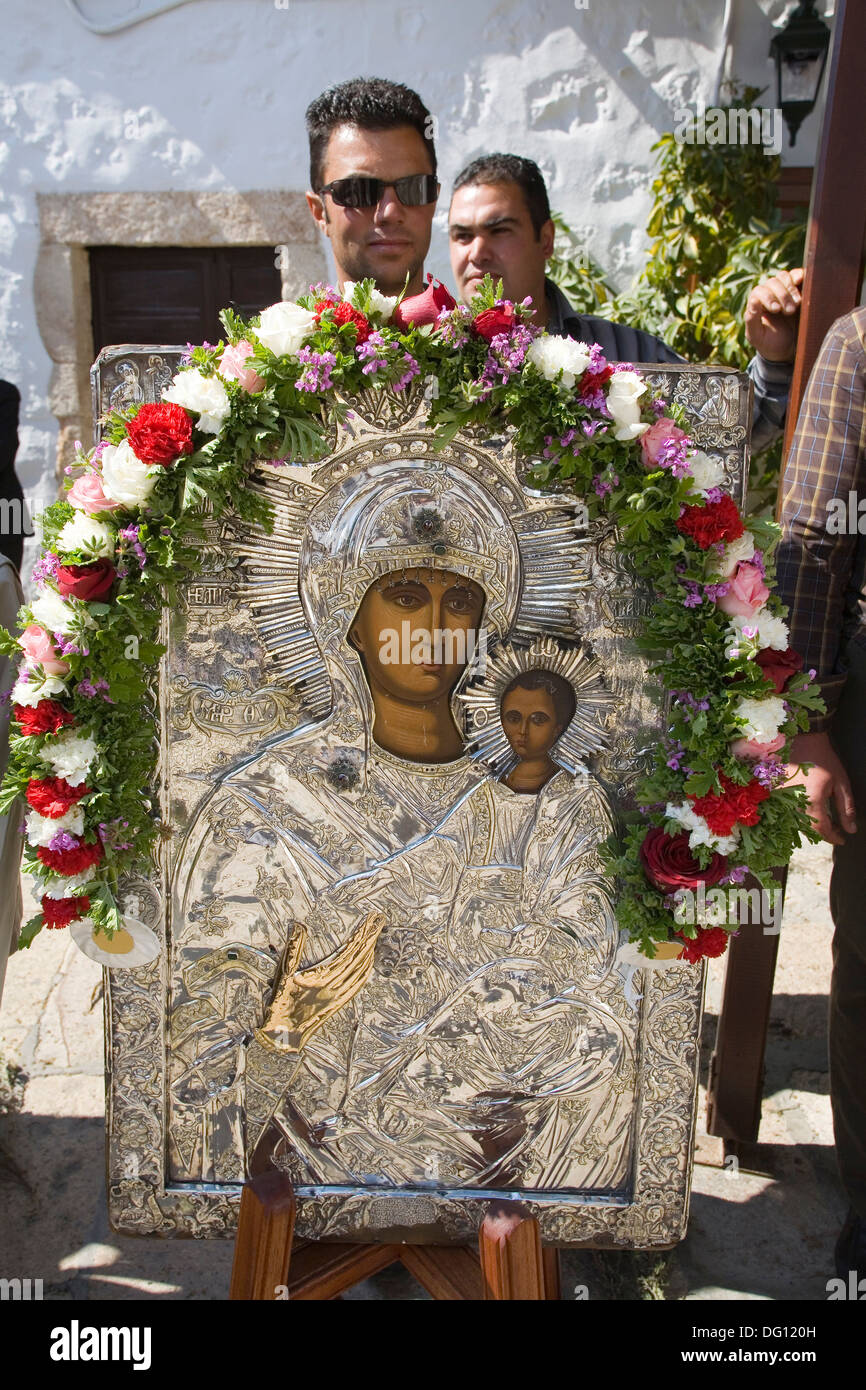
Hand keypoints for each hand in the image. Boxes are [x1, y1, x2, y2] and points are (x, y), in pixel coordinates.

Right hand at [256, 911, 385, 1052]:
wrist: (284, 1034)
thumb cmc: (281, 1004)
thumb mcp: (283, 974)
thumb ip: (293, 949)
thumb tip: (298, 926)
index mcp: (325, 978)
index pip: (348, 952)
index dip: (360, 936)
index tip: (370, 922)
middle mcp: (336, 987)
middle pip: (358, 959)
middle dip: (369, 939)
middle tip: (379, 923)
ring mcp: (338, 996)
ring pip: (359, 972)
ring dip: (369, 954)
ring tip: (375, 938)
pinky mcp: (337, 1004)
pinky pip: (356, 986)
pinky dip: (364, 974)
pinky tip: (369, 966)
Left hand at [745, 267, 803, 362]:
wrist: (786, 349)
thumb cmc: (768, 343)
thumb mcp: (756, 335)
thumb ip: (751, 319)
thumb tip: (753, 300)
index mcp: (756, 303)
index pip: (759, 291)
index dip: (768, 297)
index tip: (777, 310)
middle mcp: (768, 293)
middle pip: (773, 282)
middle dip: (782, 295)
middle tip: (789, 311)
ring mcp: (783, 289)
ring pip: (784, 277)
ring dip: (791, 289)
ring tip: (797, 304)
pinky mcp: (797, 289)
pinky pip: (797, 275)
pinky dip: (800, 275)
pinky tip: (802, 282)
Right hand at [786, 731, 856, 845]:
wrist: (803, 741)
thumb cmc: (825, 761)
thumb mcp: (841, 784)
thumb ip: (846, 809)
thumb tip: (851, 829)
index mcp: (812, 802)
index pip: (822, 830)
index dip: (833, 837)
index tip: (843, 838)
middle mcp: (794, 804)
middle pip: (808, 829)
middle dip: (824, 833)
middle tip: (837, 831)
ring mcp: (783, 799)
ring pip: (797, 822)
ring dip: (812, 825)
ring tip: (825, 821)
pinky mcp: (777, 794)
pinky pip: (788, 812)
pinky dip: (801, 816)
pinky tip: (810, 810)